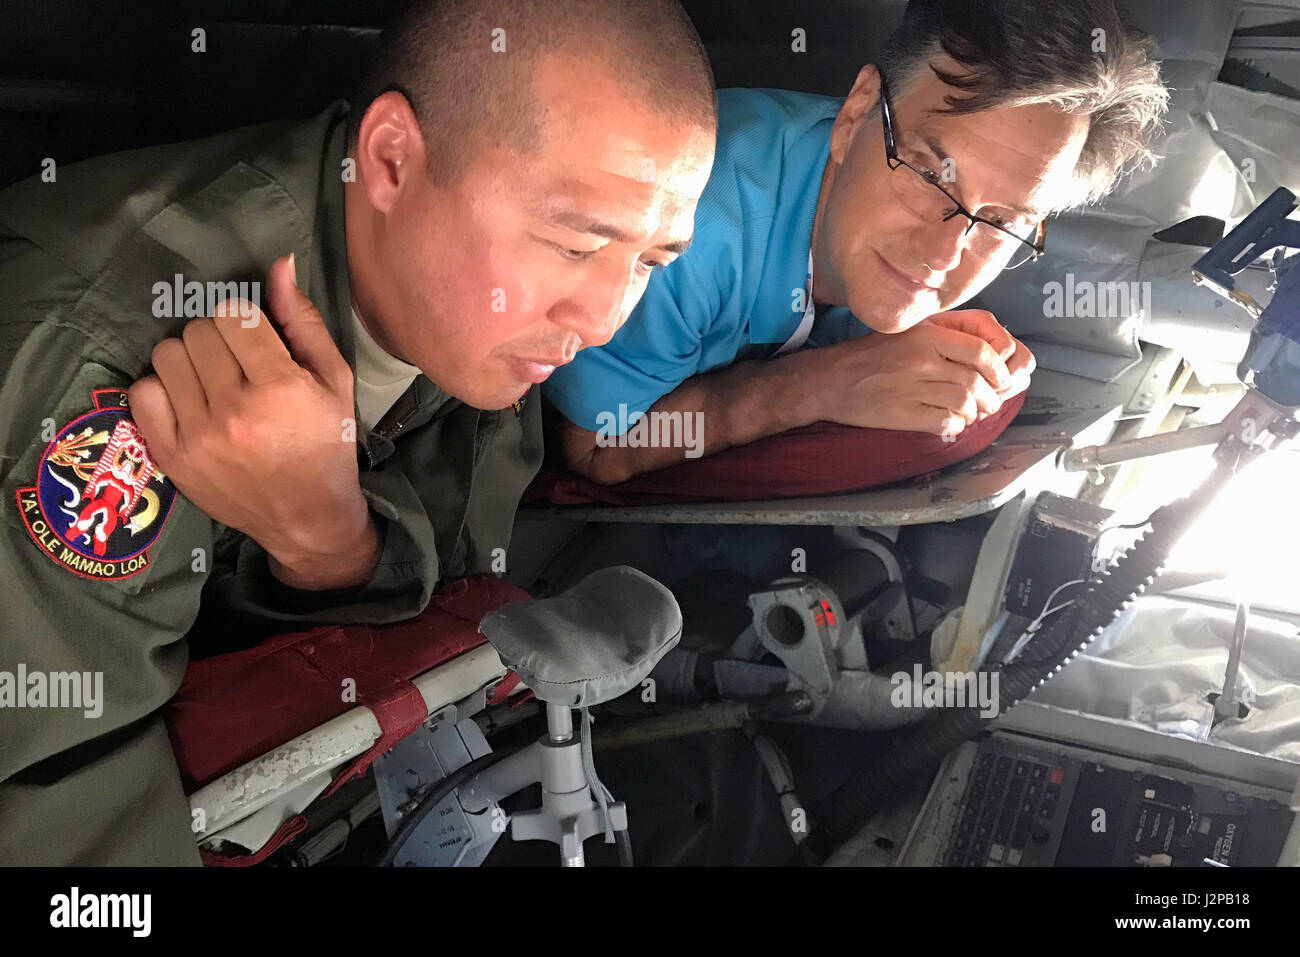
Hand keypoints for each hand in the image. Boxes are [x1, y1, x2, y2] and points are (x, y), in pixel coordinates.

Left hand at [128, 254, 379, 589]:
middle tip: (238, 366)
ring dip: (189, 361)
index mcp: (279, 386)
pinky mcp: (171, 456)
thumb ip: (304, 321)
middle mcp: (234, 409)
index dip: (247, 322)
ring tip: (213, 383)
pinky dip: (163, 390)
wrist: (307, 517)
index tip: (259, 345)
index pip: (235, 314)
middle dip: (219, 339)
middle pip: (198, 330)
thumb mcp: (335, 381)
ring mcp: (197, 435)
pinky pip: (142, 393)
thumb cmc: (328, 444)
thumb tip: (279, 264)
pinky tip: (189, 403)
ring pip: (167, 355)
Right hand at [810, 309, 1033, 437]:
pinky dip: (955, 425)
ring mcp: (912, 387)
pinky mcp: (903, 413)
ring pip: (965, 403)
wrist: (830, 380)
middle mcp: (922, 359)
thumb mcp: (909, 330)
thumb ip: (947, 334)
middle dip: (990, 397)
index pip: (981, 351)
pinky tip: (948, 421)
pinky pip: (946, 422)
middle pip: (977, 381)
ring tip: (969, 413)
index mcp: (927, 335)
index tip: (1000, 379)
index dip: (999, 369)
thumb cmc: (872, 354)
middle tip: (988, 402)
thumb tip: (990, 351)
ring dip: (974, 412)